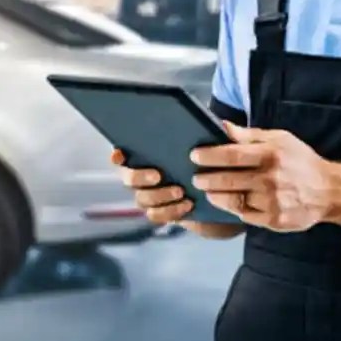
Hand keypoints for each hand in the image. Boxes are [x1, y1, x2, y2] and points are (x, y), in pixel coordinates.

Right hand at [110, 148, 244, 238]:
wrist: (222, 192)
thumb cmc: (211, 162)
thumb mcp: (213, 146)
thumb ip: (213, 135)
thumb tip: (223, 125)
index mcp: (147, 155)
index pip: (122, 154)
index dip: (117, 155)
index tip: (121, 154)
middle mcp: (142, 175)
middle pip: (128, 178)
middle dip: (139, 176)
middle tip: (158, 175)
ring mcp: (151, 195)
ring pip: (142, 199)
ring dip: (159, 196)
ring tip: (180, 191)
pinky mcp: (162, 212)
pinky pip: (157, 215)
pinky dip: (170, 211)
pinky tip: (187, 205)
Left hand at [190, 122, 334, 232]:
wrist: (328, 191)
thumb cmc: (300, 161)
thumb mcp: (279, 139)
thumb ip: (249, 135)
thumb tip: (222, 125)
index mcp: (271, 155)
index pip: (232, 154)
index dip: (209, 156)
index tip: (194, 156)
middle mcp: (271, 179)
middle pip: (228, 179)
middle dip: (206, 179)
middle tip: (195, 178)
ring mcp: (272, 202)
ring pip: (233, 200)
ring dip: (215, 196)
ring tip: (207, 191)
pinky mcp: (274, 220)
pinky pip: (245, 215)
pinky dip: (232, 209)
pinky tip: (225, 203)